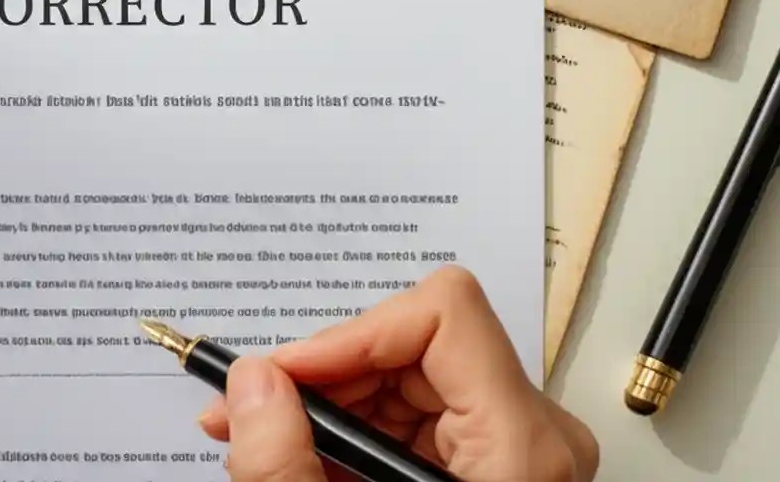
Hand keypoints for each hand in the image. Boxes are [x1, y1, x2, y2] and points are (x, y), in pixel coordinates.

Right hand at [199, 266, 598, 481]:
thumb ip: (286, 465)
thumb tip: (251, 382)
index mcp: (520, 447)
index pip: (443, 315)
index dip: (351, 332)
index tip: (283, 375)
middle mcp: (535, 435)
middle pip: (417, 342)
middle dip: (322, 374)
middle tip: (244, 411)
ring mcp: (519, 448)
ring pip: (410, 374)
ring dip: (329, 404)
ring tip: (267, 446)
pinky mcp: (497, 462)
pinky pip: (417, 413)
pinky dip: (355, 431)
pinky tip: (310, 463)